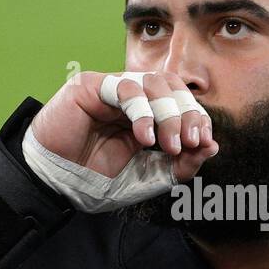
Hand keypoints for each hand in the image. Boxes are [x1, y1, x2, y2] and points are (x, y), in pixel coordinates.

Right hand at [29, 71, 218, 183]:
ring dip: (169, 114)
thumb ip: (179, 166)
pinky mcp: (91, 86)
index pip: (182, 103)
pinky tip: (144, 138)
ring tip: (169, 145)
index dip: (197, 118)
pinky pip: (126, 88)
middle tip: (191, 143)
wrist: (55, 185)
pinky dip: (143, 111)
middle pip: (174, 88)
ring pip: (155, 83)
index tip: (203, 143)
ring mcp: (112, 89)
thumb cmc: (95, 181)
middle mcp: (132, 98)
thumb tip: (213, 146)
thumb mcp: (147, 179)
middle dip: (187, 115)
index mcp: (147, 115)